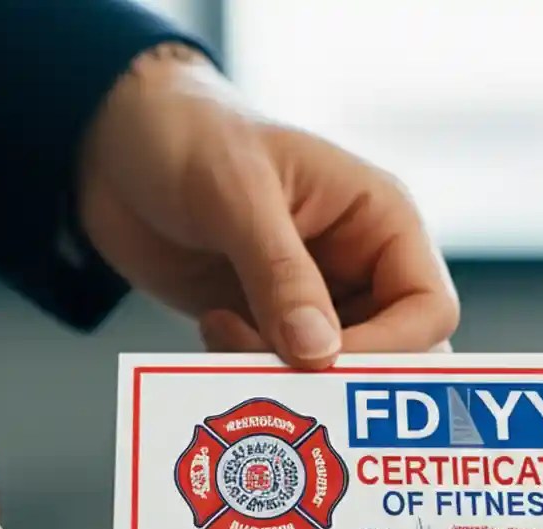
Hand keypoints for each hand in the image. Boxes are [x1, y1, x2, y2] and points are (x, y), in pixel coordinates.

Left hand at [78, 45, 458, 367]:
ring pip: (331, 371)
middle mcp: (358, 264)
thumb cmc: (189, 138)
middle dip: (336, 373)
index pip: (427, 308)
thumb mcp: (237, 194)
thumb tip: (317, 353)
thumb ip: (280, 273)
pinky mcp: (263, 322)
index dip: (390, 349)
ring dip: (283, 377)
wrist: (115, 148)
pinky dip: (249, 372)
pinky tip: (209, 333)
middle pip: (392, 354)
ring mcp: (311, 298)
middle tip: (274, 371)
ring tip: (225, 338)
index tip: (322, 363)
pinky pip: (278, 371)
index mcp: (379, 219)